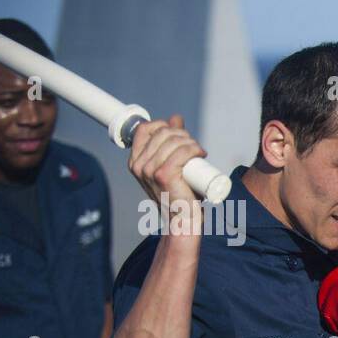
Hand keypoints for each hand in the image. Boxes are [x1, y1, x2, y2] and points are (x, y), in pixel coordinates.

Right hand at [128, 114, 205, 233]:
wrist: (183, 219)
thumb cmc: (179, 193)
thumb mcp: (171, 164)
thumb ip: (171, 142)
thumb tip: (176, 118)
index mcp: (136, 161)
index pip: (144, 129)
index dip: (163, 125)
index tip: (179, 133)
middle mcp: (139, 165)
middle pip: (162, 133)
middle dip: (182, 135)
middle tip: (194, 147)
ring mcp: (150, 170)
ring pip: (173, 142)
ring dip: (190, 142)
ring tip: (199, 152)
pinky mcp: (164, 176)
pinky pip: (181, 153)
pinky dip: (193, 149)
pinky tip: (200, 153)